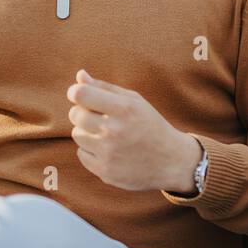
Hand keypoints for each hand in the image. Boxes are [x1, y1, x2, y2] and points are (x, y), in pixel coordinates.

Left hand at [66, 69, 202, 192]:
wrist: (172, 160)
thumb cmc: (150, 124)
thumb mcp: (135, 101)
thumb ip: (105, 88)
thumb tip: (79, 75)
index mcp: (124, 108)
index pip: (81, 94)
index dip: (76, 92)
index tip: (79, 94)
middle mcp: (115, 130)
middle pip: (75, 115)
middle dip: (82, 112)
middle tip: (97, 116)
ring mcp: (109, 153)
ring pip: (77, 135)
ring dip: (87, 133)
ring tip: (107, 134)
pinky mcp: (105, 171)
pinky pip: (81, 154)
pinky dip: (91, 151)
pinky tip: (109, 150)